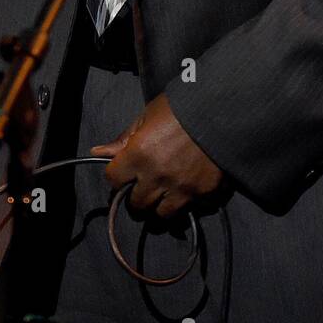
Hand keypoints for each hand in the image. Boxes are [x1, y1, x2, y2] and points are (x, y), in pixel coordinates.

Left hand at [91, 94, 223, 217]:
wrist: (224, 108)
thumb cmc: (183, 107)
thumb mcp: (149, 115)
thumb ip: (125, 138)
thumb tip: (98, 152)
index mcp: (139, 153)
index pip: (113, 180)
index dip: (117, 177)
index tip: (124, 173)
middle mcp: (157, 175)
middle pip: (136, 205)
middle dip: (137, 197)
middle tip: (145, 186)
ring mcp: (182, 187)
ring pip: (161, 215)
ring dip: (160, 205)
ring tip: (165, 192)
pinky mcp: (204, 192)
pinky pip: (188, 209)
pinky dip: (186, 202)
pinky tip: (188, 187)